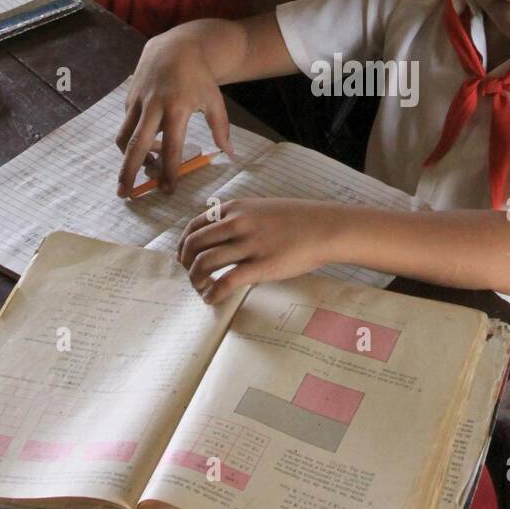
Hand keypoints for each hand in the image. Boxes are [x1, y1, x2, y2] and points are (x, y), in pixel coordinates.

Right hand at [115, 22, 231, 197]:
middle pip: (136, 146)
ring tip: (133, 175)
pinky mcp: (129, 99)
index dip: (169, 171)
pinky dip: (130, 141)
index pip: (171, 148)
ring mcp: (138, 102)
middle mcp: (153, 106)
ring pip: (124, 137)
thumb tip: (230, 154)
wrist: (175, 47)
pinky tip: (143, 147)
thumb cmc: (199, 77)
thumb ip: (221, 128)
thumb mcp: (214, 100)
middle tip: (126, 195)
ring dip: (126, 160)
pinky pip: (126, 125)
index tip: (168, 190)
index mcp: (178, 108)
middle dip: (129, 173)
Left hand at [177, 197, 339, 300]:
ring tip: (200, 289)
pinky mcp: (261, 266)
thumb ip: (239, 219)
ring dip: (195, 280)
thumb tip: (221, 237)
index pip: (194, 226)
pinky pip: (226, 281)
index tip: (185, 257)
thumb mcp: (262, 209)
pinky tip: (212, 299)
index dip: (184, 245)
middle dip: (185, 263)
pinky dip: (212, 293)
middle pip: (194, 244)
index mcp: (236, 209)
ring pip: (204, 263)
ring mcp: (249, 245)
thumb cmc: (298, 220)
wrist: (326, 228)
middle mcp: (237, 224)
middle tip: (190, 276)